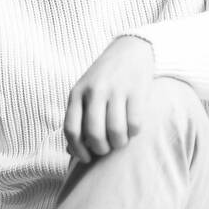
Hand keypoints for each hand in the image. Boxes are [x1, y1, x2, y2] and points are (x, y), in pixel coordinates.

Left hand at [64, 36, 156, 164]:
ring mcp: (116, 90)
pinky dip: (134, 132)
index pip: (71, 129)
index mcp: (77, 92)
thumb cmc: (105, 79)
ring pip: (115, 132)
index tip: (87, 158)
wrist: (131, 50)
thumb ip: (78, 116)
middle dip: (101, 149)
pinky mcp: (137, 91)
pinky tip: (132, 127)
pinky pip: (135, 124)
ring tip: (121, 140)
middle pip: (94, 134)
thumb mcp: (85, 92)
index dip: (78, 150)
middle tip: (107, 148)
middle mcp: (95, 91)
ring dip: (119, 143)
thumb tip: (71, 150)